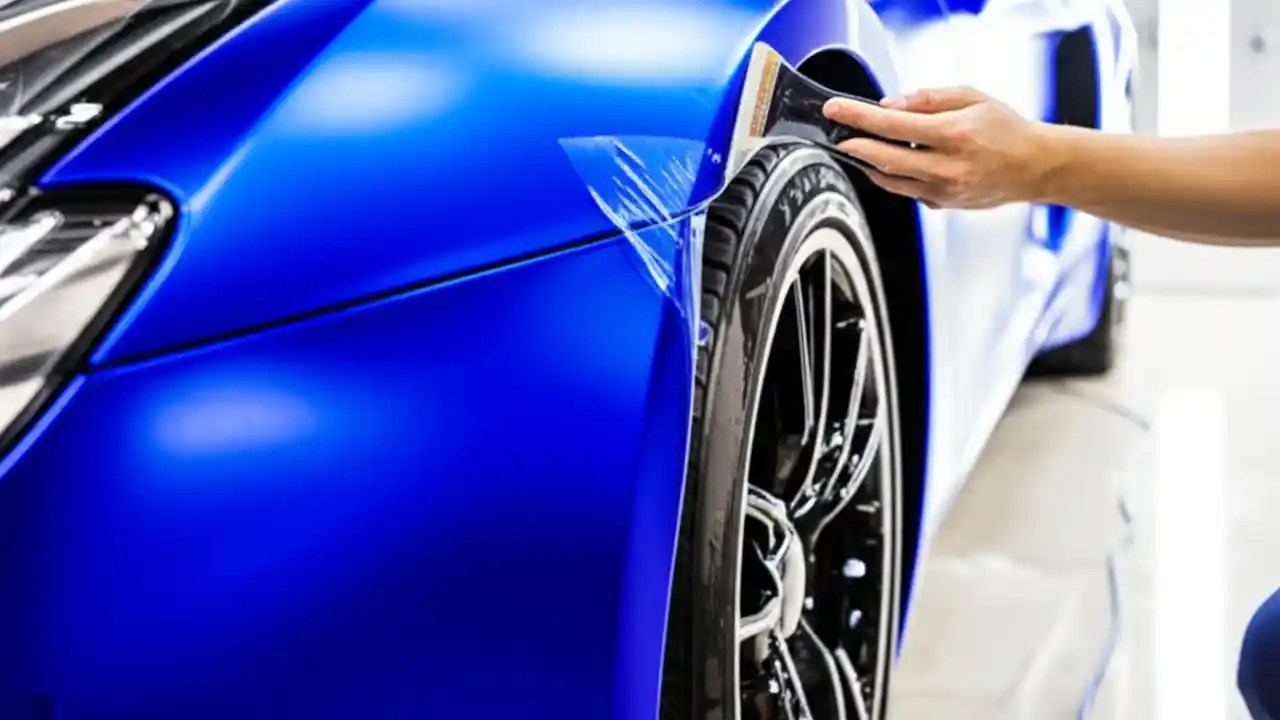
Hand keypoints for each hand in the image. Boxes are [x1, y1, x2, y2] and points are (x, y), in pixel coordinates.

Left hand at [822, 87, 1062, 208]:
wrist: (1036, 167)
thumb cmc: (1006, 129)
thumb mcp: (972, 97)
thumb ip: (928, 99)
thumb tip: (890, 105)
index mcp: (954, 134)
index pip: (893, 125)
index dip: (859, 117)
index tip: (836, 110)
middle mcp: (947, 167)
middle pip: (885, 158)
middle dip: (854, 144)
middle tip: (836, 132)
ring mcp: (943, 191)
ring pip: (890, 179)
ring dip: (867, 162)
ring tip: (855, 146)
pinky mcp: (943, 205)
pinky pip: (905, 190)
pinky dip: (890, 175)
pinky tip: (885, 162)